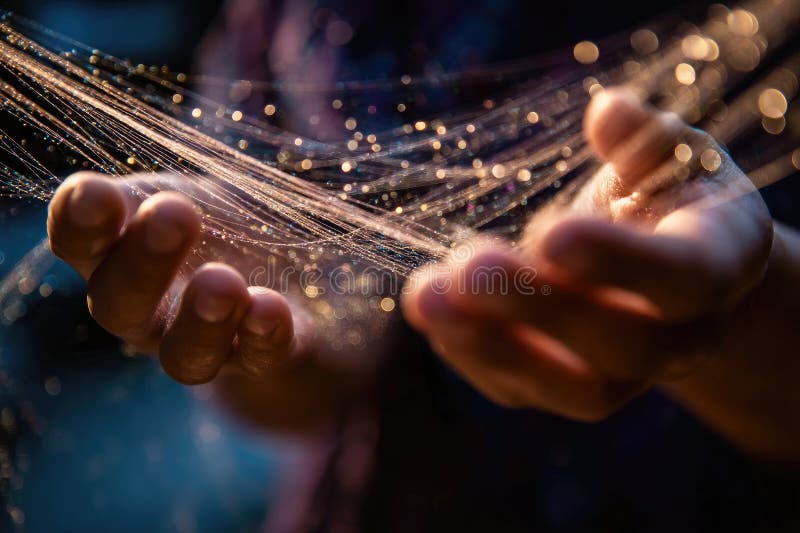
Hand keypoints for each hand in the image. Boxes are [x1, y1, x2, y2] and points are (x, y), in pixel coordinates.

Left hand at [402, 88, 773, 421]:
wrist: (669, 264)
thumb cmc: (666, 196)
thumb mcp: (673, 155)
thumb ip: (645, 139)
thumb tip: (607, 110)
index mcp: (718, 263)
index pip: (684, 276)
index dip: (618, 260)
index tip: (549, 232)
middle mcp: (682, 336)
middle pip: (625, 347)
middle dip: (539, 308)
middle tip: (468, 264)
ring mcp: (626, 373)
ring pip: (573, 389)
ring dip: (491, 346)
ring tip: (427, 296)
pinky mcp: (569, 385)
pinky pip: (523, 391)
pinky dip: (471, 353)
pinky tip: (432, 308)